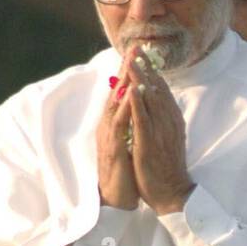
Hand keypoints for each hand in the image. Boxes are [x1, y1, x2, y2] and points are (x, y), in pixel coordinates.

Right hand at [96, 51, 140, 210]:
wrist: (117, 198)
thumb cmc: (124, 171)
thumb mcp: (128, 141)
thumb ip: (130, 123)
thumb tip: (135, 106)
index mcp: (115, 124)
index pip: (122, 94)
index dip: (128, 73)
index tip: (137, 52)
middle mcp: (109, 127)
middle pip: (116, 94)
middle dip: (124, 70)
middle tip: (132, 47)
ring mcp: (110, 137)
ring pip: (116, 105)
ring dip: (123, 83)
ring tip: (130, 62)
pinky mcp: (114, 150)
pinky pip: (119, 126)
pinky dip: (125, 109)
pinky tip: (130, 95)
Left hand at [127, 49, 193, 213]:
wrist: (173, 193)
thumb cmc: (167, 167)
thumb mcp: (167, 138)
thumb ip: (163, 120)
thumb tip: (159, 104)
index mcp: (171, 119)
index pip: (161, 89)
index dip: (151, 70)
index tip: (142, 53)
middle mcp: (168, 121)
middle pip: (156, 88)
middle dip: (145, 67)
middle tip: (135, 47)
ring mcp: (160, 132)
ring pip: (150, 100)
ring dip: (141, 78)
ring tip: (132, 59)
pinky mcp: (150, 143)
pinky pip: (144, 120)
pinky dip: (139, 103)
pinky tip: (134, 89)